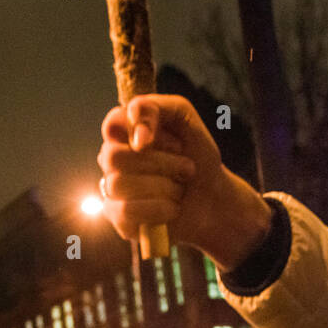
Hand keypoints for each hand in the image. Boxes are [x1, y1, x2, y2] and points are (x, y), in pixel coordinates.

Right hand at [97, 94, 272, 270]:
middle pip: (114, 156)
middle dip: (161, 163)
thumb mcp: (185, 120)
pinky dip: (159, 208)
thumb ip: (157, 107)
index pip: (112, 124)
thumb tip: (135, 131)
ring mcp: (113, 191)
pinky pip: (126, 210)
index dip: (135, 129)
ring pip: (119, 184)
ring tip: (180, 190)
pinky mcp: (119, 219)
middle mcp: (113, 161)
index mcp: (126, 134)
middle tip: (188, 168)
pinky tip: (173, 209)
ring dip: (164, 187)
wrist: (215, 201)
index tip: (161, 139)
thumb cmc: (198, 158)